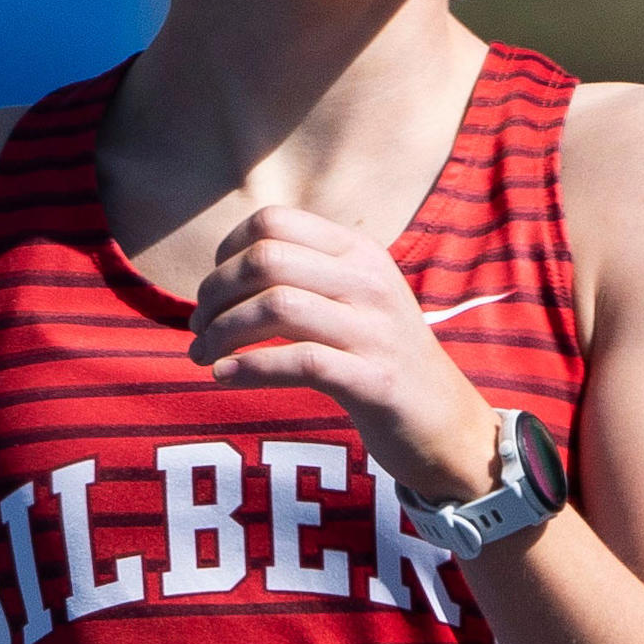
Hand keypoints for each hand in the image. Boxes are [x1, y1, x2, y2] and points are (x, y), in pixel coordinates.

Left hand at [187, 205, 498, 497]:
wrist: (444, 422)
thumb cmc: (378, 359)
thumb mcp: (352, 300)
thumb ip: (304, 275)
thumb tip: (223, 270)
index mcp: (358, 252)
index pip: (273, 222)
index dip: (226, 252)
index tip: (213, 290)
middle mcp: (369, 282)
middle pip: (266, 260)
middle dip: (215, 294)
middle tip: (199, 328)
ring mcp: (375, 330)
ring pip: (276, 306)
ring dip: (222, 332)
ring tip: (202, 356)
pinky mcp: (374, 380)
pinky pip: (299, 362)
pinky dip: (248, 368)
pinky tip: (224, 376)